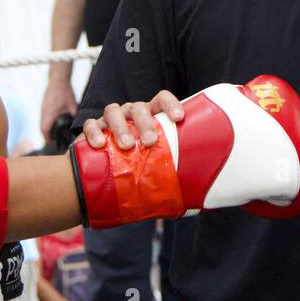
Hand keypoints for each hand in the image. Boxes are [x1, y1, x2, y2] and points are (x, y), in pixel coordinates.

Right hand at [40, 78, 77, 139]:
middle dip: (47, 136)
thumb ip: (74, 115)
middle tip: (54, 142)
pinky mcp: (44, 105)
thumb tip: (78, 125)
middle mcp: (44, 112)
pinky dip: (47, 123)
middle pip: (42, 128)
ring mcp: (43, 108)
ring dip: (46, 130)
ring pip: (42, 123)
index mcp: (49, 113)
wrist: (58, 78)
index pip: (45, 130)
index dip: (48, 139)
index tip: (53, 144)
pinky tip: (53, 124)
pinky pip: (43, 117)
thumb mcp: (72, 105)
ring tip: (54, 135)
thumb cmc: (65, 91)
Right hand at [72, 76, 299, 227]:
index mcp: (153, 118)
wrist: (104, 183)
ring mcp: (111, 122)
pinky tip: (97, 145)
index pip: (162, 99)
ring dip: (121, 126)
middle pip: (139, 106)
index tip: (180, 118)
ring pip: (115, 110)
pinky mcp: (91, 133)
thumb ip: (179, 181)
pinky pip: (90, 125)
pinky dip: (93, 133)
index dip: (172, 104)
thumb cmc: (139, 174)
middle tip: (150, 142)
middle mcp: (132, 115)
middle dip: (146, 121)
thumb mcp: (160, 175)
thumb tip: (209, 201)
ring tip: (126, 146)